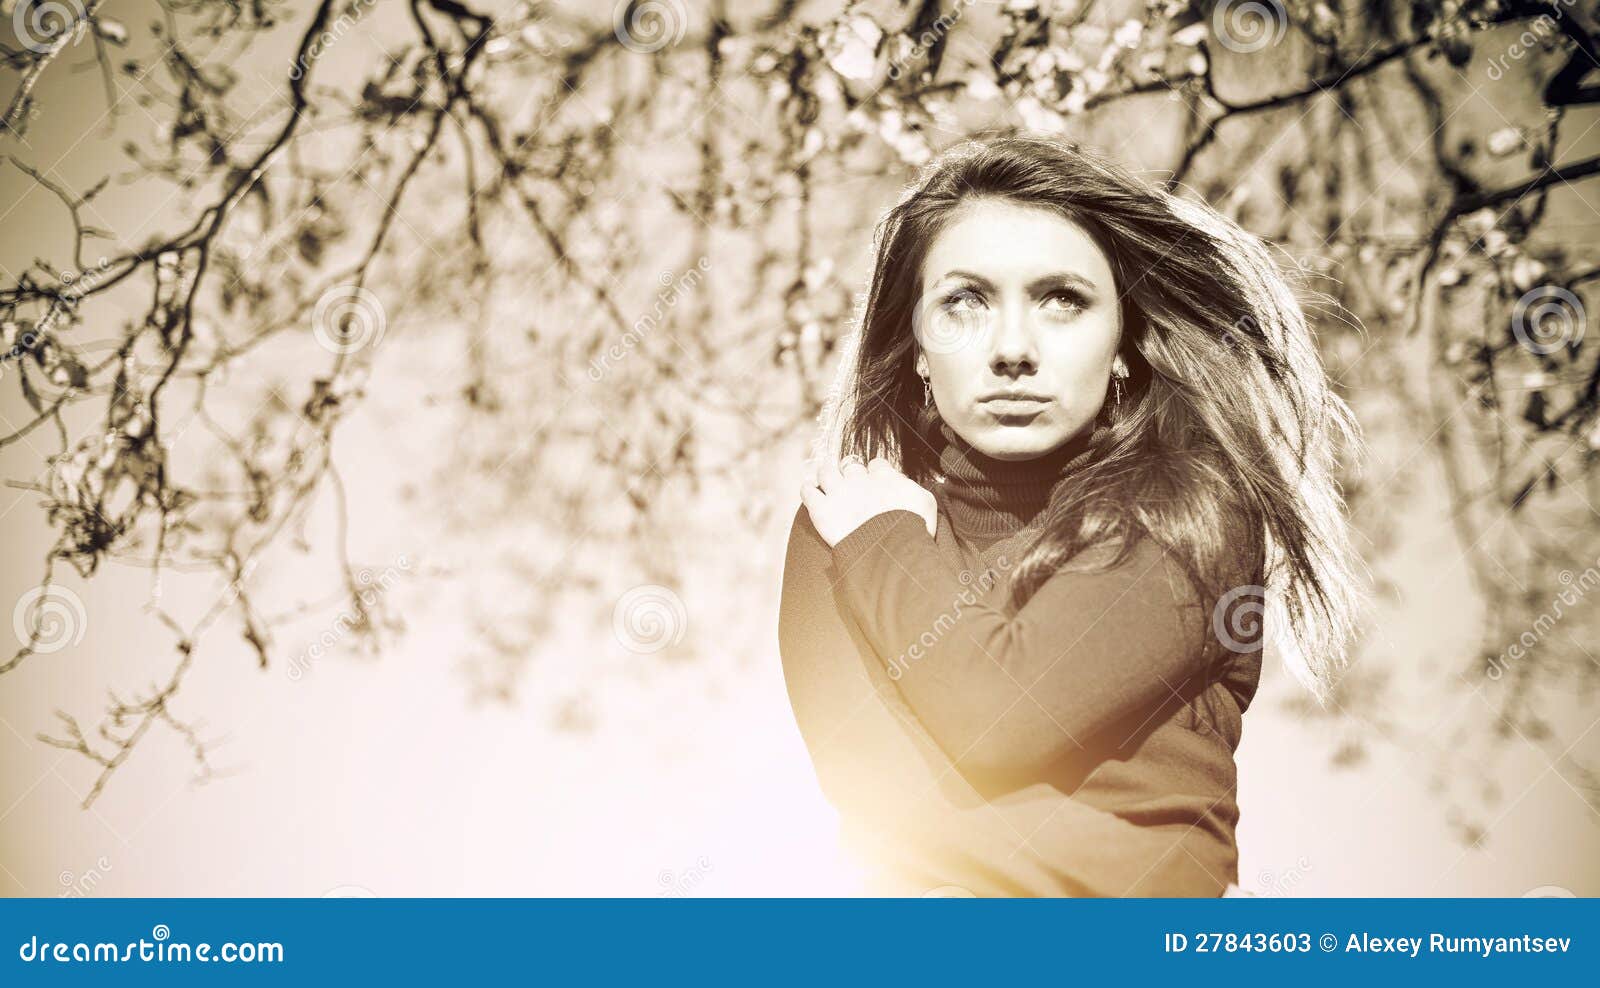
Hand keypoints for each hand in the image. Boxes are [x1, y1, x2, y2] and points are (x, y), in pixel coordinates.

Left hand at [800, 456, 937, 547]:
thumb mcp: (926, 504)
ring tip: (825, 474)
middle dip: (850, 470)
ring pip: (826, 471)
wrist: (889, 547)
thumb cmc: (912, 528)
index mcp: (884, 477)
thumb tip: (907, 486)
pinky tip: (809, 489)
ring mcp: (838, 493)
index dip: (875, 471)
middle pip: (850, 466)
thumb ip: (914, 490)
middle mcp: (859, 480)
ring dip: (826, 471)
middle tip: (850, 478)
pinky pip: (808, 491)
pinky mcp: (822, 510)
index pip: (877, 465)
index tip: (875, 479)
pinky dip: (808, 488)